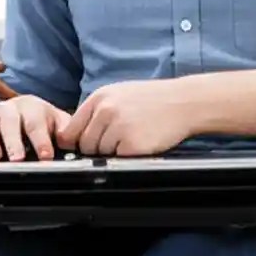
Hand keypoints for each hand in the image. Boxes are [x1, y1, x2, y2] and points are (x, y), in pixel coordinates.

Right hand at [0, 94, 70, 160]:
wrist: (22, 112)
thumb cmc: (41, 122)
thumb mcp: (58, 123)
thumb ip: (66, 133)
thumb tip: (71, 144)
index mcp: (32, 106)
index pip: (36, 123)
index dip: (41, 140)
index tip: (45, 156)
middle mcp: (10, 108)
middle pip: (10, 123)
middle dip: (13, 141)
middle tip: (17, 159)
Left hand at [57, 80, 190, 156]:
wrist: (184, 102)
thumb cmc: (154, 100)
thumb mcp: (119, 94)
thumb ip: (97, 111)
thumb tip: (75, 134)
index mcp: (99, 97)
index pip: (71, 129)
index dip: (76, 141)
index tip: (83, 147)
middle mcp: (105, 111)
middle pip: (85, 144)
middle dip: (97, 148)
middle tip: (118, 142)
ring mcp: (118, 127)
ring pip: (100, 154)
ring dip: (113, 153)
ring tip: (132, 139)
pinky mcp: (132, 144)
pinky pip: (118, 160)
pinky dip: (127, 158)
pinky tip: (140, 145)